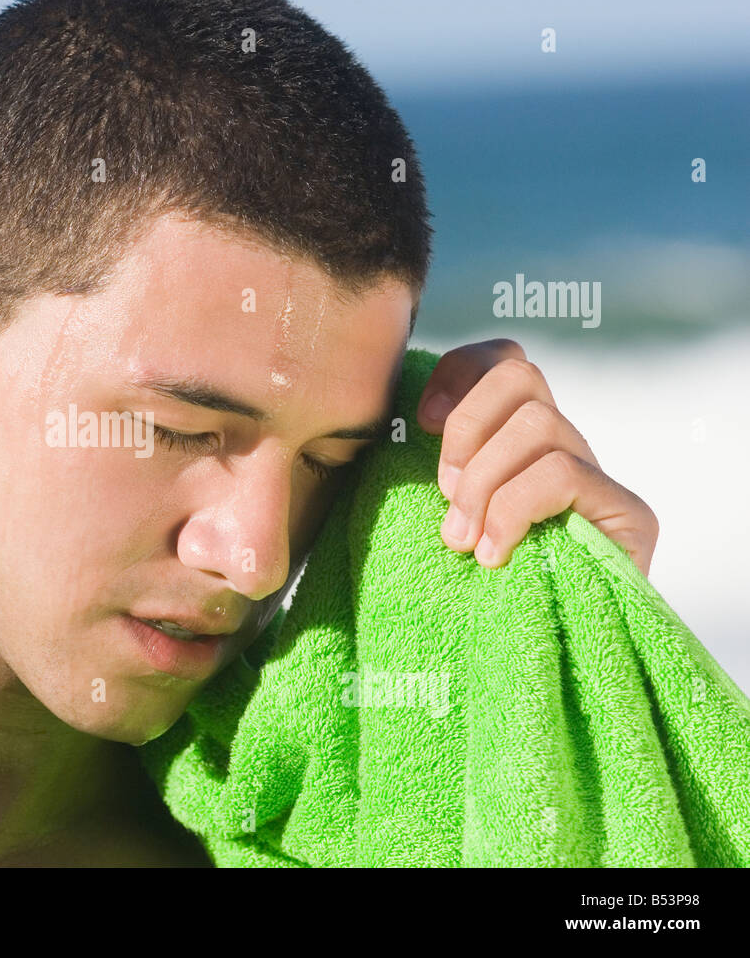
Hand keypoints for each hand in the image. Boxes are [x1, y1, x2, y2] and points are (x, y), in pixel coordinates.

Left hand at [415, 339, 658, 577]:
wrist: (540, 660)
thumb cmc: (472, 590)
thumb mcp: (439, 518)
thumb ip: (430, 474)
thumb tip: (392, 428)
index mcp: (517, 440)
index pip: (503, 360)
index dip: (459, 374)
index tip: (421, 421)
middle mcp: (563, 447)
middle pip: (520, 375)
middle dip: (466, 428)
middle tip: (444, 493)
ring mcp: (598, 478)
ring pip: (536, 423)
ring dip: (483, 482)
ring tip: (464, 539)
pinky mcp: (628, 514)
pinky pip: (559, 473)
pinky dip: (512, 510)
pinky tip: (495, 554)